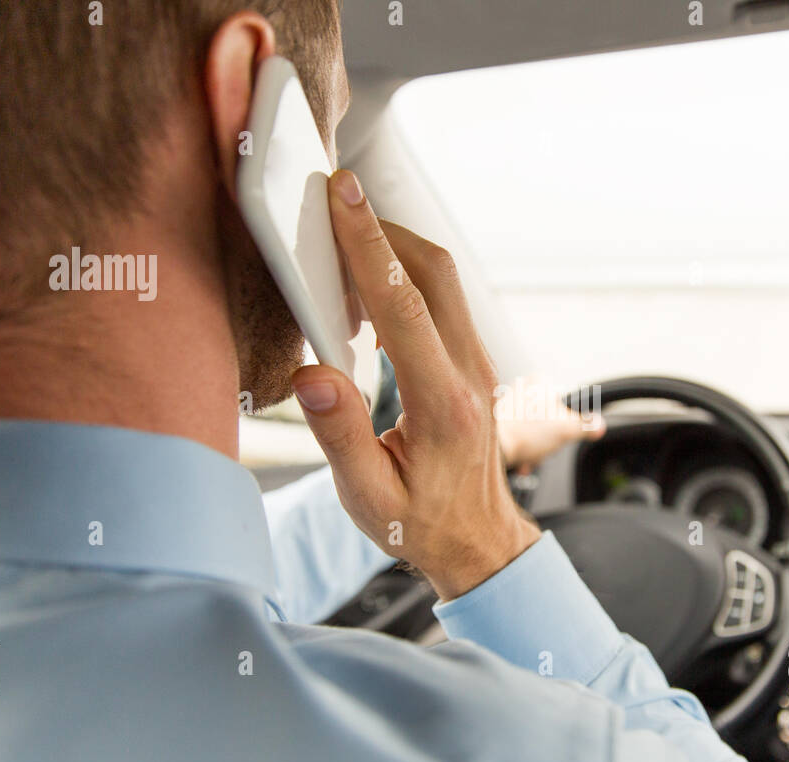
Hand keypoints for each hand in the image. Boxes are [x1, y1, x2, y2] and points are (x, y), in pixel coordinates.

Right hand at [291, 170, 539, 599]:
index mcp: (443, 405)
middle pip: (433, 272)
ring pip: (441, 279)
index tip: (344, 195)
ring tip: (336, 258)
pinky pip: (441, 300)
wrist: (478, 540)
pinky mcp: (473, 361)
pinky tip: (366, 302)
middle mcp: (470, 374)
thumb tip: (310, 373)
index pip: (403, 307)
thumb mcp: (368, 498)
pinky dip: (402, 279)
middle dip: (381, 229)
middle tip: (332, 203)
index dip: (368, 246)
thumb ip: (340, 435)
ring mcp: (478, 363)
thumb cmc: (419, 524)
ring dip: (392, 251)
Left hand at [495, 380, 605, 471]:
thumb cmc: (523, 433)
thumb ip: (587, 426)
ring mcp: (506, 403)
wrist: (489, 446)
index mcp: (540, 381)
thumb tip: (599, 425)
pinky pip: (516, 435)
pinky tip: (519, 458)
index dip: (569, 423)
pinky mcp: (495, 420)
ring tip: (529, 456)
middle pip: (548, 418)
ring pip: (531, 429)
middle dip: (548, 439)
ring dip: (534, 447)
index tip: (565, 434)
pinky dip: (519, 448)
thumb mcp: (567, 429)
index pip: (567, 402)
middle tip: (545, 448)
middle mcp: (522, 387)